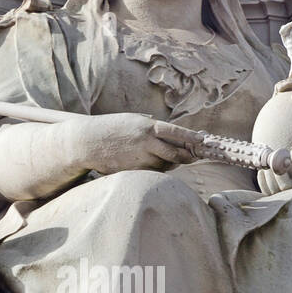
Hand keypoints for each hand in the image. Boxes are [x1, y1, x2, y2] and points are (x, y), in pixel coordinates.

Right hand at [64, 113, 195, 174]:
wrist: (88, 143)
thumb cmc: (110, 128)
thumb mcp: (132, 120)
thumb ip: (150, 126)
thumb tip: (169, 134)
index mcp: (147, 127)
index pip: (176, 133)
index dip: (191, 137)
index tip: (203, 140)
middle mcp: (146, 143)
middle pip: (175, 154)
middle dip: (185, 156)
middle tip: (192, 156)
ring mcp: (140, 159)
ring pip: (164, 165)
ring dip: (167, 163)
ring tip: (158, 155)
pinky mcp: (134, 171)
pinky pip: (151, 172)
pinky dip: (154, 168)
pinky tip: (145, 161)